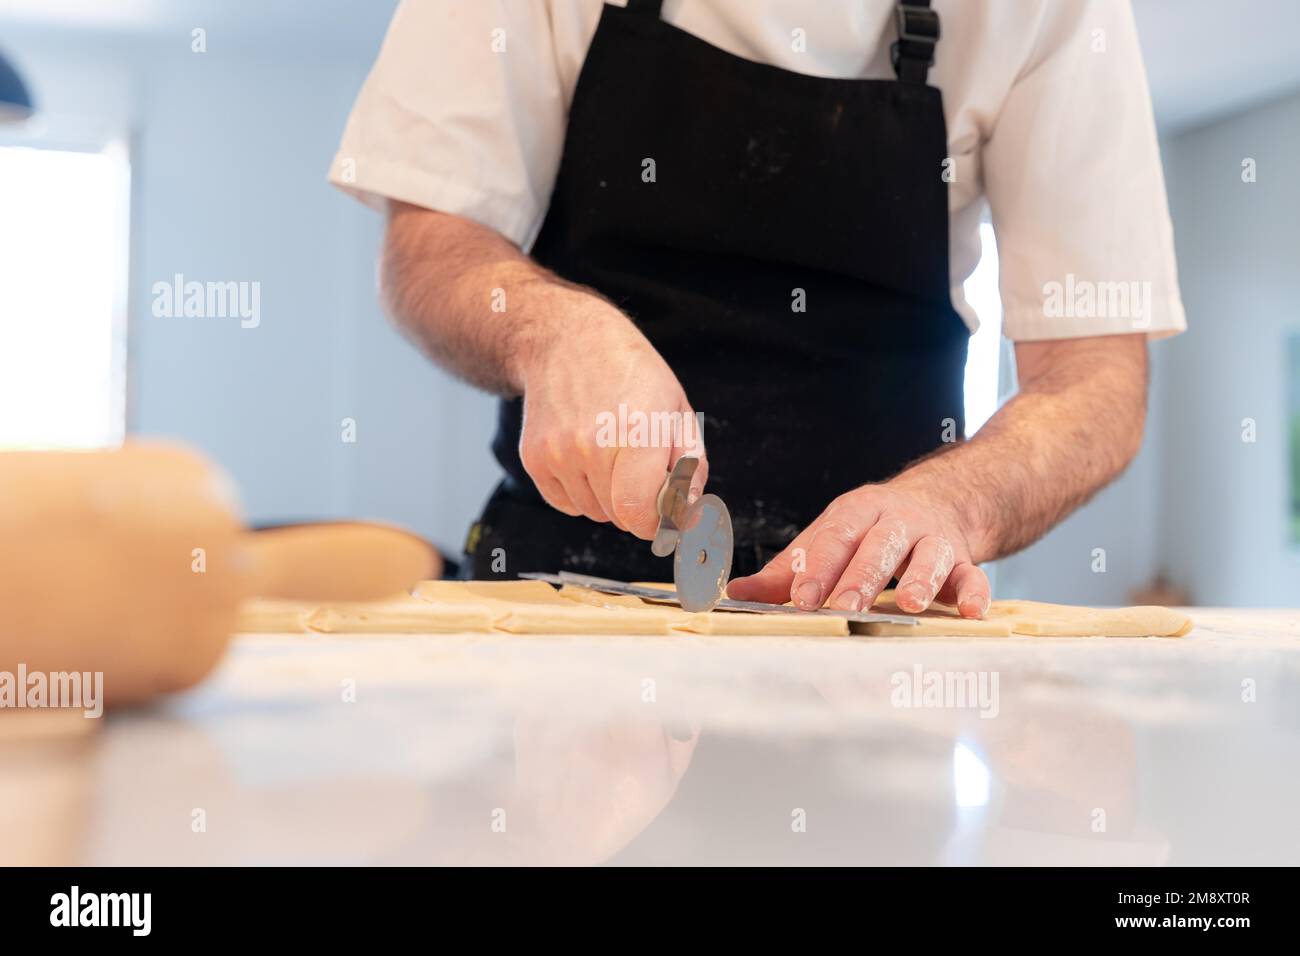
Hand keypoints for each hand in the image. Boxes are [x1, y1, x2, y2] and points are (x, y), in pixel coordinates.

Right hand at [515, 293, 705, 538]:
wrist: (565, 339)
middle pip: (619, 516)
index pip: (639, 513)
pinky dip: (580, 492)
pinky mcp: (533, 458)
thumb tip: (689, 517)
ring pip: (592, 512)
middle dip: (636, 505)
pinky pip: (565, 503)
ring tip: (611, 453)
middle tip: (640, 469)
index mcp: (637, 431)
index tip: (663, 515)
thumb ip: (691, 468)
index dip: (655, 523)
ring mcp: (557, 453)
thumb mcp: (677, 409)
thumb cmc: (630, 374)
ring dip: (608, 497)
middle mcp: (592, 445)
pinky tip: (586, 456)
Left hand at [727, 473, 990, 617]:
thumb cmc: (868, 530)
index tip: (801, 599)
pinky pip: (973, 575)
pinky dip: (975, 593)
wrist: (937, 500)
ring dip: (921, 579)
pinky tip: (971, 613)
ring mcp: (933, 539)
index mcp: (856, 512)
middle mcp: (897, 521)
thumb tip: (735, 594)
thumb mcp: (828, 538)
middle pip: (879, 546)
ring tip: (910, 605)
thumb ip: (786, 571)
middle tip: (845, 608)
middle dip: (861, 578)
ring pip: (929, 556)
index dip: (818, 568)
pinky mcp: (964, 560)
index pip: (834, 537)